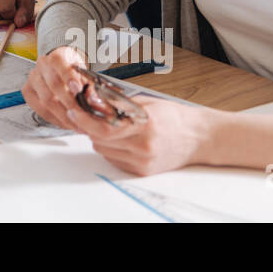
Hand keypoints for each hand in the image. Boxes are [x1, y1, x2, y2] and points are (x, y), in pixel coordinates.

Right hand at [22, 45, 89, 127]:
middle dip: (69, 103)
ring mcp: (33, 79)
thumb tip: (93, 100)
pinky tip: (66, 123)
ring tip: (76, 123)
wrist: (60, 69)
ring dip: (63, 115)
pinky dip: (55, 119)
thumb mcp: (84, 73)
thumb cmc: (72, 71)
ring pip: (45, 100)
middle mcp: (42, 66)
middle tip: (82, 115)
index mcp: (56, 56)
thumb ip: (89, 85)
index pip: (59, 63)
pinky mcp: (28, 92)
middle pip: (53, 85)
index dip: (68, 77)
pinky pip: (40, 109)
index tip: (78, 89)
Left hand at [62, 96, 212, 175]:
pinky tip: (122, 140)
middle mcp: (143, 146)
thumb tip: (91, 100)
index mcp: (144, 125)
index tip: (74, 112)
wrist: (198, 138)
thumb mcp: (146, 103)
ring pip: (104, 151)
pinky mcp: (142, 171)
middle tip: (90, 115)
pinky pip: (114, 160)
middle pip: (100, 140)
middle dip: (90, 127)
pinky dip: (111, 149)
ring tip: (112, 128)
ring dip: (100, 139)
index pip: (104, 127)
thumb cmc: (173, 116)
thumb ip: (118, 104)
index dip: (85, 120)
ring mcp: (143, 161)